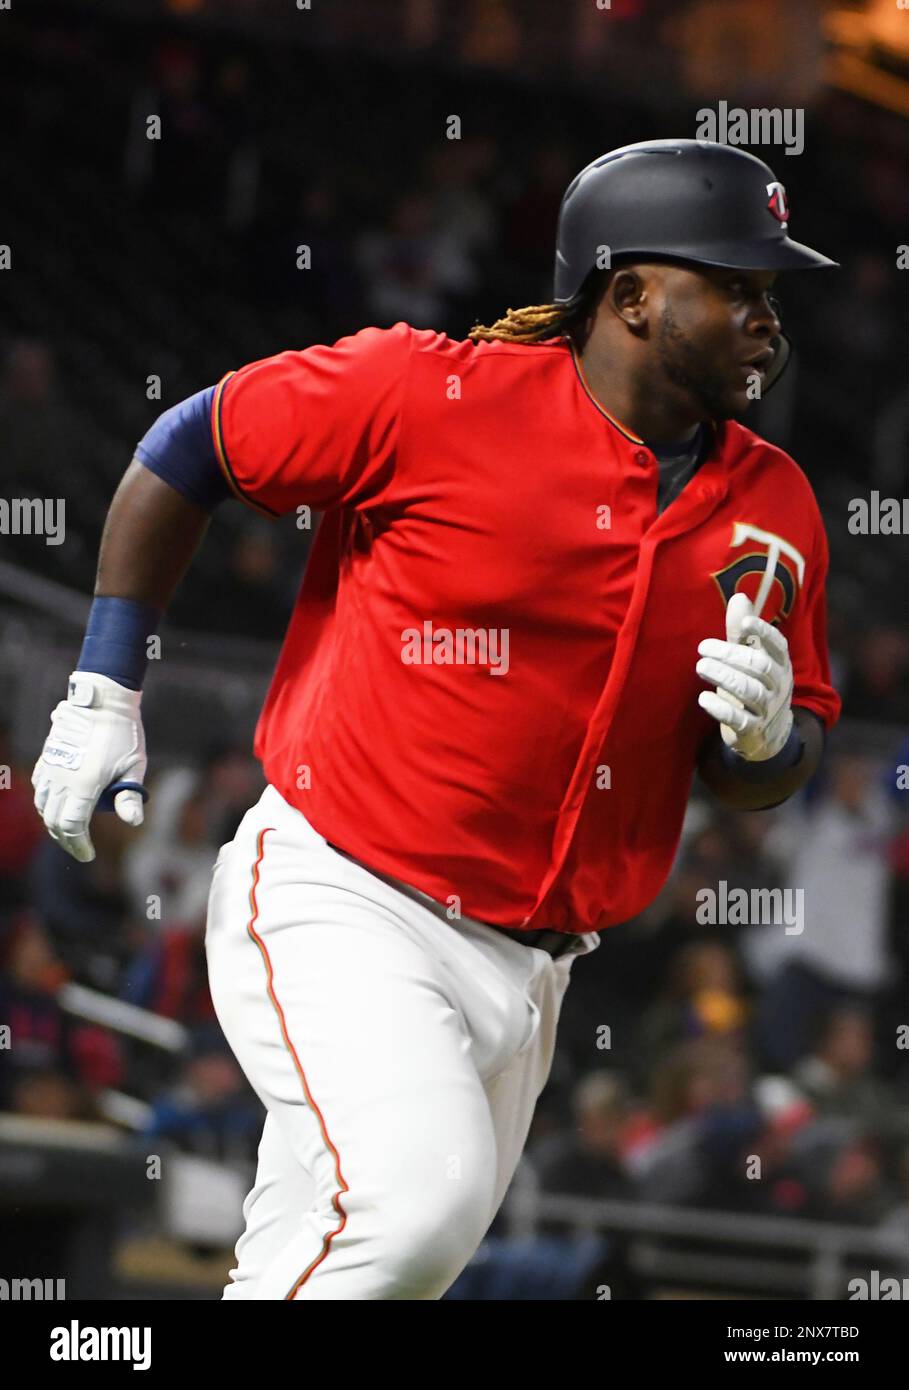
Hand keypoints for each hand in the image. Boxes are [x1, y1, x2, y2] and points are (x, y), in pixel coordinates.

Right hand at [32, 671, 147, 861]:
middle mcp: (61, 779)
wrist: (101, 700)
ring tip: (69, 831)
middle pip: (54, 821)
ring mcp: (50, 767)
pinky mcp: (46, 757)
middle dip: (66, 840)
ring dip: (53, 823)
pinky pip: (39, 787)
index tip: (88, 855)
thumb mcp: (134, 766)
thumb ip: (130, 796)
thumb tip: (134, 822)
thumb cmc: (123, 733)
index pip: (72, 827)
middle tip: (80, 848)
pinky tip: (57, 805)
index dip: (78, 846)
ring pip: (42, 806)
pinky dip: (45, 803)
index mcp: (84, 785)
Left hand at [696, 593, 793, 760]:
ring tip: (701, 666)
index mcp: (780, 664)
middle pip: (759, 667)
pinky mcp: (753, 730)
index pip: (778, 645)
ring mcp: (768, 709)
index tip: (744, 623)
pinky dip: (721, 708)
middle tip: (703, 648)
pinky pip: (739, 719)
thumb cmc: (755, 686)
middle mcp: (778, 686)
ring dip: (724, 677)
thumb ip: (742, 632)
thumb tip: (740, 596)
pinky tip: (703, 698)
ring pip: (751, 691)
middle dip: (731, 655)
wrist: (768, 735)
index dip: (764, 633)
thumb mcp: (750, 659)